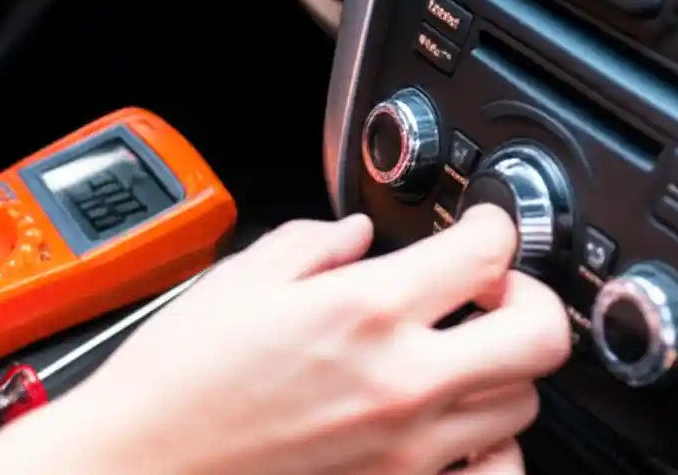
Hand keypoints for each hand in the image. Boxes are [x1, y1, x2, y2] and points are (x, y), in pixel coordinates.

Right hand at [0, 206, 570, 473]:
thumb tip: (358, 234)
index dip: (495, 226)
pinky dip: (490, 444)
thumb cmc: (175, 383)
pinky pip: (491, 472)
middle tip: (495, 290)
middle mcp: (400, 381)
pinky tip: (456, 424)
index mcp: (362, 310)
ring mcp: (408, 450)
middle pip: (538, 335)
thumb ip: (314, 243)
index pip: (485, 251)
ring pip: (523, 404)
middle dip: (531, 297)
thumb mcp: (239, 282)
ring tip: (460, 354)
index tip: (482, 229)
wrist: (139, 469)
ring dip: (503, 368)